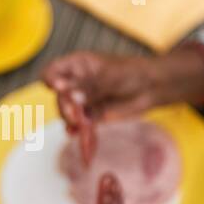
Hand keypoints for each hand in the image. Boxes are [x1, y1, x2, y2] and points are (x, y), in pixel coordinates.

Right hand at [41, 44, 203, 123]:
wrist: (152, 88)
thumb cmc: (132, 72)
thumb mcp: (110, 76)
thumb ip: (88, 86)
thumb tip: (68, 94)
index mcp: (77, 66)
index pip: (53, 71)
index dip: (51, 80)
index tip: (58, 88)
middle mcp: (76, 83)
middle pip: (59, 96)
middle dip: (65, 107)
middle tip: (75, 115)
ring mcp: (83, 100)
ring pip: (68, 113)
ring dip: (72, 121)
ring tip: (81, 128)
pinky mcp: (92, 116)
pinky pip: (81, 126)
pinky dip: (81, 133)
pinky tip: (81, 138)